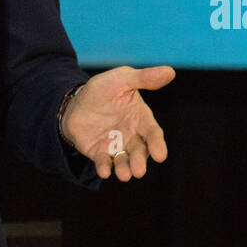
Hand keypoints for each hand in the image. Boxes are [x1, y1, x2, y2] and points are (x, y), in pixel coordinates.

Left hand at [61, 65, 175, 179]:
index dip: (157, 144)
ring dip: (124, 168)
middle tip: (139, 171)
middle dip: (139, 162)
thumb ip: (143, 78)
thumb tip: (170, 71)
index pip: (152, 133)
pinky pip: (103, 162)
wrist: (77, 102)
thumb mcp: (122, 79)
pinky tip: (104, 171)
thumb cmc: (104, 89)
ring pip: (123, 161)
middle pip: (139, 152)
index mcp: (141, 119)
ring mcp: (115, 146)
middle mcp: (131, 136)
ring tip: (124, 175)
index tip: (160, 156)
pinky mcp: (99, 153)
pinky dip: (104, 167)